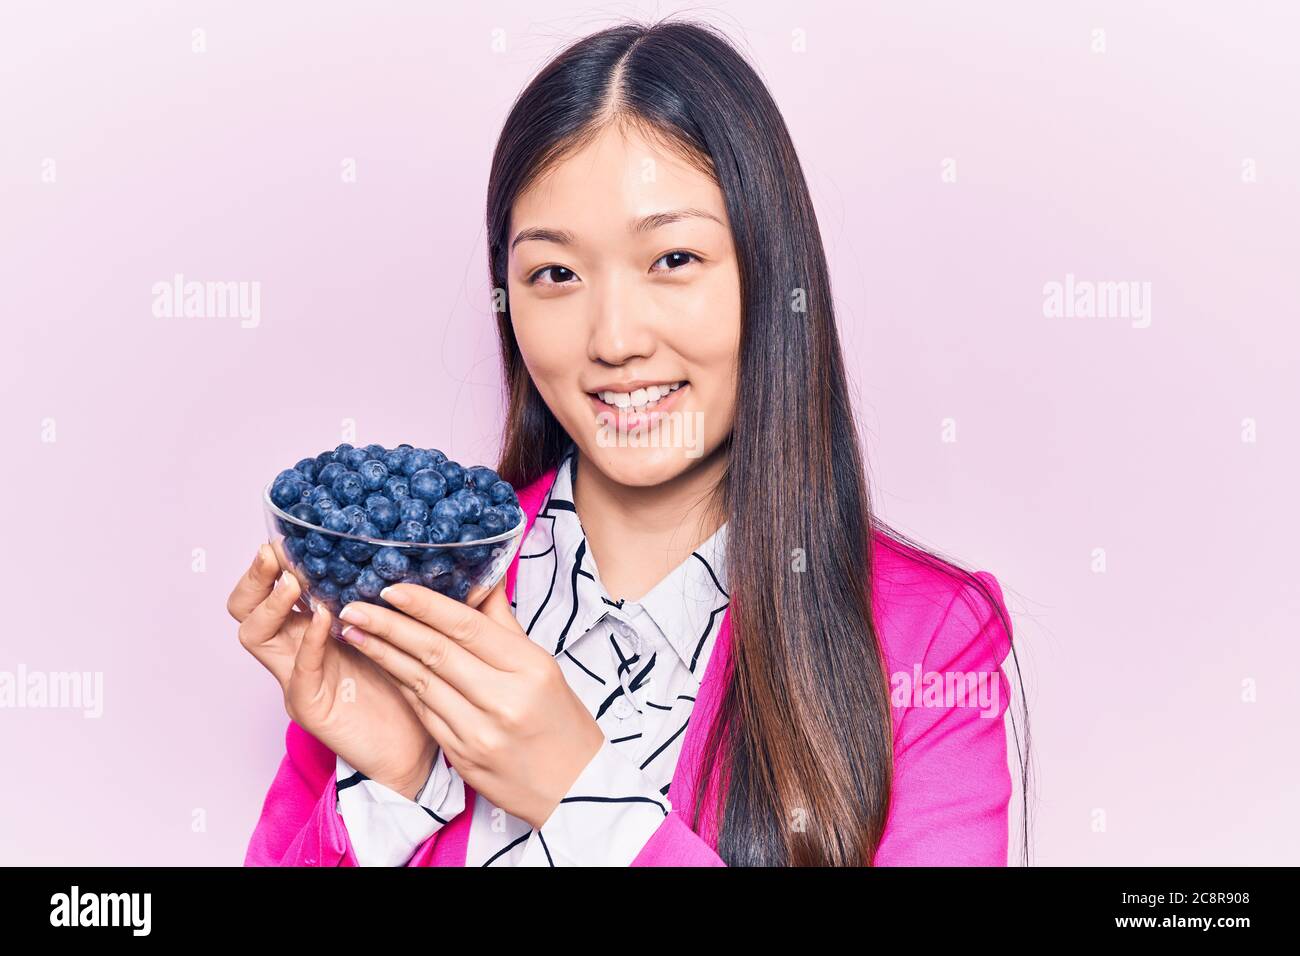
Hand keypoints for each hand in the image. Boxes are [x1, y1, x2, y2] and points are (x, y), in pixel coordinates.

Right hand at [227, 542, 438, 798]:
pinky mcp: (310, 708)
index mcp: (314, 627)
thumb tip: (429, 546)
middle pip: (246, 608)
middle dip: (256, 577)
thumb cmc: (410, 683)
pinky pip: (297, 673)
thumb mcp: (403, 625)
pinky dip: (307, 643)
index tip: (287, 532)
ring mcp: (298, 679)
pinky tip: (323, 621)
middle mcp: (297, 649)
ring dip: (272, 604)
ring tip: (293, 583)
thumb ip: (399, 591)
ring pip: (256, 636)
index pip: (272, 587)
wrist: (417, 746)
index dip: (273, 561)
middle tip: (273, 551)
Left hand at [335, 578, 605, 829]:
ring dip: (382, 654)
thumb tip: (479, 581)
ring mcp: (479, 732)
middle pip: (435, 652)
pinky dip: (400, 685)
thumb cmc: (561, 721)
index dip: (425, 606)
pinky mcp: (462, 758)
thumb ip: (503, 627)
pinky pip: (423, 712)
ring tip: (353, 631)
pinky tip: (380, 665)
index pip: (467, 627)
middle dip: (388, 625)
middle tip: (354, 606)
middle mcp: (503, 699)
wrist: (576, 789)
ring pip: (420, 683)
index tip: (391, 589)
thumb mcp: (543, 667)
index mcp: (529, 667)